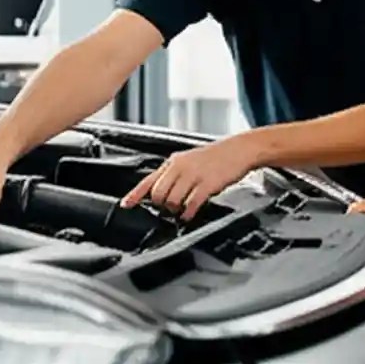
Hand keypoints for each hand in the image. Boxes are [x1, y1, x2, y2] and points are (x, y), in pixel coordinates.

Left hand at [119, 138, 258, 220]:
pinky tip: (189, 214)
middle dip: (161, 205)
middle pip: (158, 193)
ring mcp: (194, 175)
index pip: (149, 180)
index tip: (126, 204)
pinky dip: (188, 213)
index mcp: (174, 162)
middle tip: (169, 208)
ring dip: (175, 210)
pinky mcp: (207, 184)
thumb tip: (161, 193)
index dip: (135, 194)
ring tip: (182, 209)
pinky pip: (191, 203)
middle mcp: (180, 167)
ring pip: (172, 200)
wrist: (238, 150)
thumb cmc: (215, 158)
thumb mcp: (190, 161)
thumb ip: (174, 175)